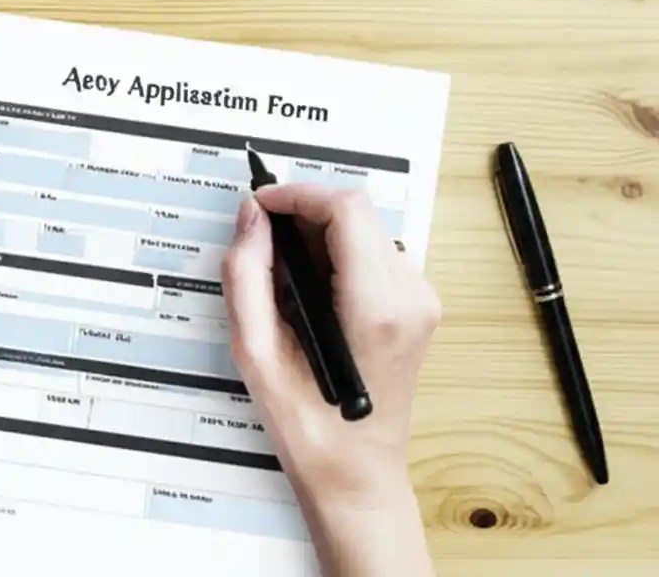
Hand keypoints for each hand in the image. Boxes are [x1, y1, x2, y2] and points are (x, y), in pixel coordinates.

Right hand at [222, 185, 439, 576]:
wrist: (356, 473)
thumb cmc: (311, 428)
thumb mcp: (255, 352)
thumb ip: (247, 274)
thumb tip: (252, 219)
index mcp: (375, 306)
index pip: (346, 209)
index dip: (297, 194)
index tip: (261, 204)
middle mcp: (410, 297)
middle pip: (357, 214)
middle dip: (304, 215)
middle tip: (263, 244)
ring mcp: (420, 301)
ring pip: (365, 230)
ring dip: (319, 237)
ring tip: (283, 278)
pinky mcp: (418, 306)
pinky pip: (373, 254)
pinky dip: (336, 256)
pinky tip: (310, 293)